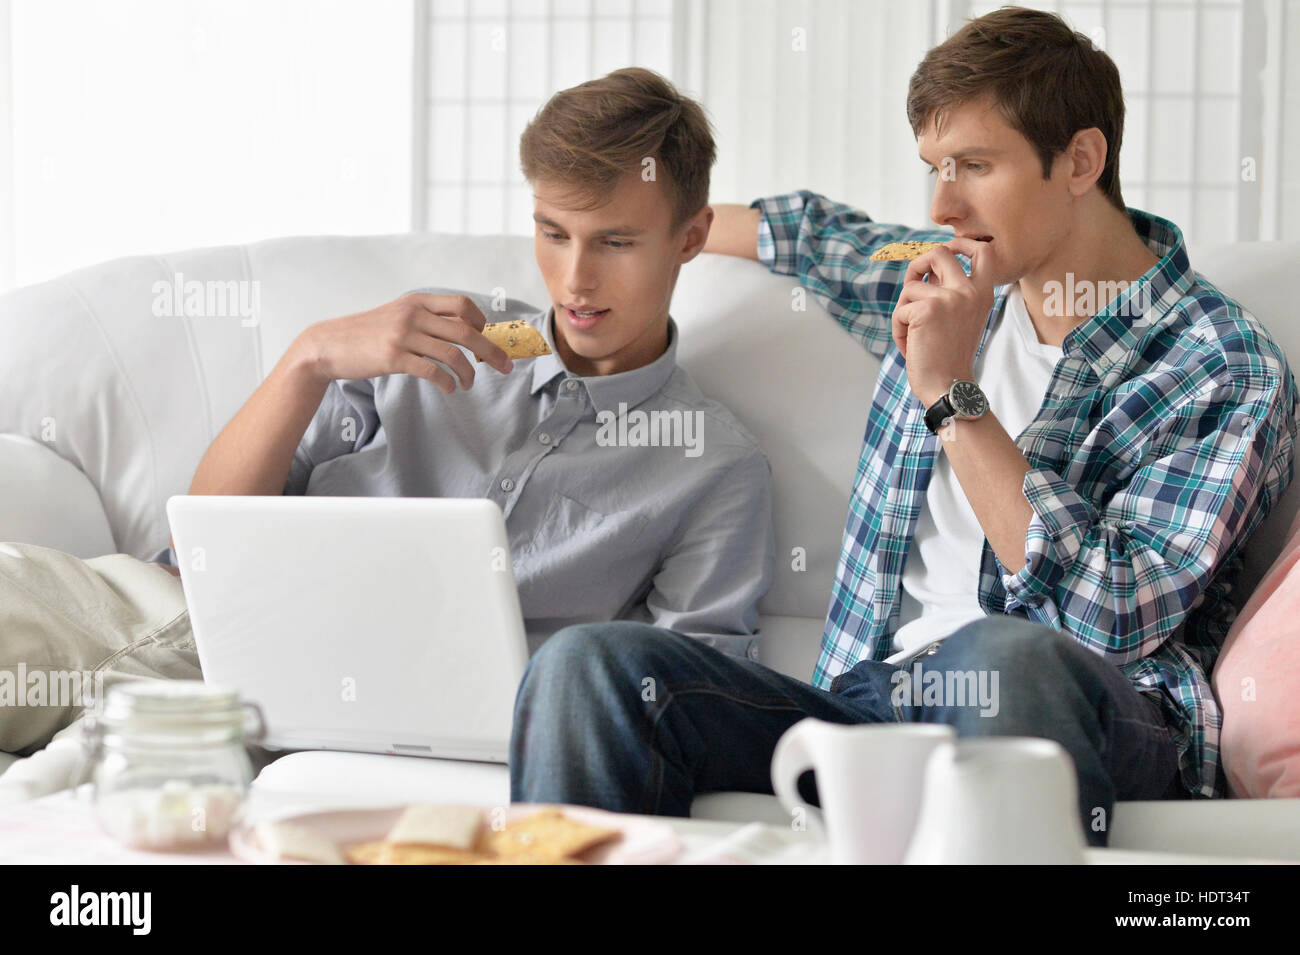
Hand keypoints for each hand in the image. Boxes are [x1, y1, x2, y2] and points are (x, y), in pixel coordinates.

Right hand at [297, 293, 514, 392]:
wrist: (329, 345)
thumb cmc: (367, 334)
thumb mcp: (397, 315)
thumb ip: (426, 318)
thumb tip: (462, 331)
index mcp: (417, 301)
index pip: (462, 305)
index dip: (481, 322)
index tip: (486, 338)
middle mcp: (413, 314)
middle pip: (466, 331)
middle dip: (492, 351)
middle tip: (506, 367)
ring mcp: (403, 335)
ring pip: (453, 354)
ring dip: (469, 373)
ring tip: (468, 384)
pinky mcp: (394, 357)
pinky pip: (433, 371)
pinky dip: (447, 383)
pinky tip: (449, 389)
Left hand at [890, 237, 995, 406]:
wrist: (949, 388)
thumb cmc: (949, 359)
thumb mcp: (960, 319)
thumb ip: (949, 293)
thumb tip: (923, 267)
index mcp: (982, 293)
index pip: (983, 251)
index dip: (961, 243)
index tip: (947, 249)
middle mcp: (969, 291)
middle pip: (938, 252)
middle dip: (917, 265)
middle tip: (912, 288)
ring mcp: (949, 298)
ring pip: (911, 287)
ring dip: (904, 312)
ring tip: (914, 337)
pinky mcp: (926, 310)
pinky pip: (900, 310)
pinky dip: (899, 329)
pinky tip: (911, 347)